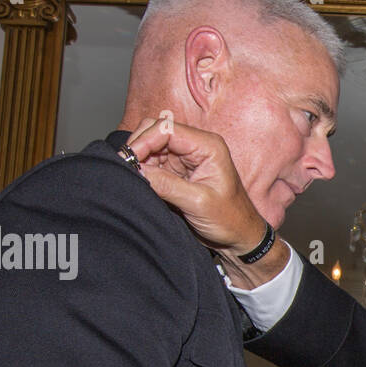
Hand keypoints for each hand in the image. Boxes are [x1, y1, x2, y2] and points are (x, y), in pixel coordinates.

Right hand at [123, 116, 288, 286]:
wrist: (239, 237)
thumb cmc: (230, 219)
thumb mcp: (198, 202)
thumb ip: (167, 184)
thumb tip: (136, 170)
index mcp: (207, 145)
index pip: (166, 129)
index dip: (144, 141)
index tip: (129, 160)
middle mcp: (195, 147)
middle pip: (155, 132)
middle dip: (138, 147)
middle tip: (126, 168)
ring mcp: (185, 159)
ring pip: (151, 147)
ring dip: (139, 160)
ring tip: (133, 179)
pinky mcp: (176, 172)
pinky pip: (152, 163)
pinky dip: (143, 171)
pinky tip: (140, 183)